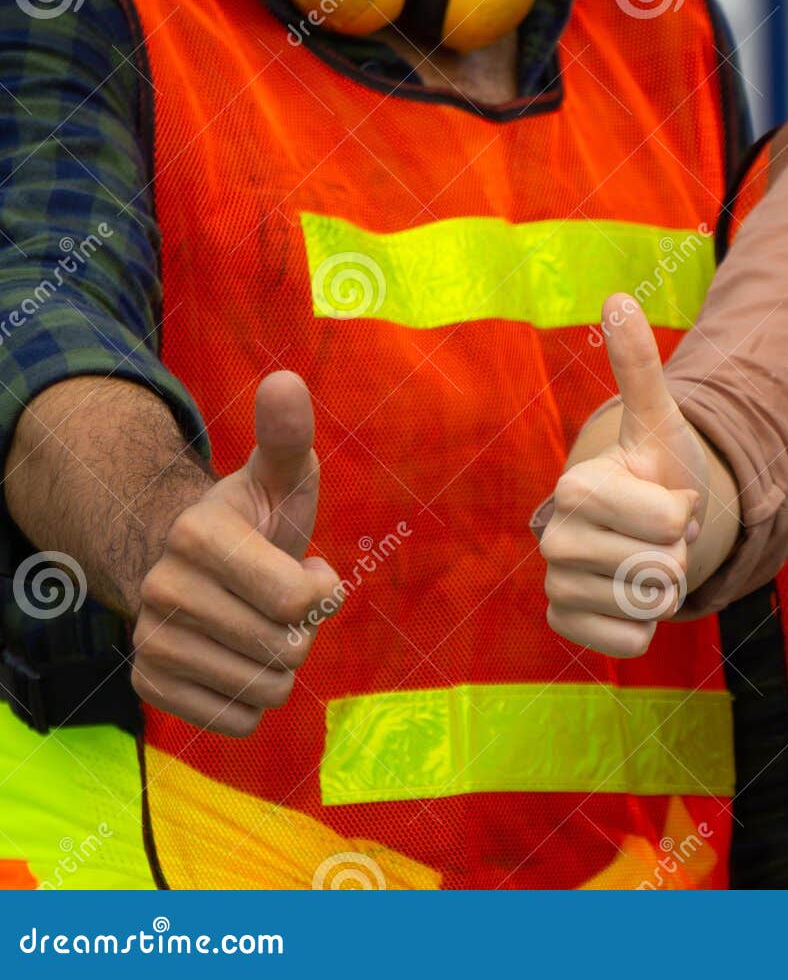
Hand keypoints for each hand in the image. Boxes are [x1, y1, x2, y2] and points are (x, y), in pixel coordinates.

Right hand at [132, 371, 340, 736]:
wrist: (194, 566)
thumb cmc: (255, 520)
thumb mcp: (280, 476)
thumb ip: (287, 434)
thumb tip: (286, 381)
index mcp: (197, 535)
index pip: (298, 600)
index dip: (321, 591)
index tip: (307, 570)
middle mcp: (162, 590)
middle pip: (286, 650)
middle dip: (304, 629)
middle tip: (282, 601)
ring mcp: (150, 642)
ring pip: (266, 690)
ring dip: (282, 664)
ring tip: (261, 624)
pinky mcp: (151, 686)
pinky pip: (237, 722)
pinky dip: (255, 699)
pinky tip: (240, 661)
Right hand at [541, 294, 707, 657]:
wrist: (642, 525)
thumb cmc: (655, 471)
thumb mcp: (658, 421)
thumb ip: (639, 367)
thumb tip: (615, 298)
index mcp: (575, 488)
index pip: (669, 523)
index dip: (685, 513)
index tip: (666, 497)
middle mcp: (553, 538)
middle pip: (663, 569)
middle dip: (677, 552)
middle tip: (657, 533)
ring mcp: (555, 584)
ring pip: (651, 607)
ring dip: (665, 587)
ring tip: (645, 557)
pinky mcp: (563, 624)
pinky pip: (633, 641)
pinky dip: (646, 623)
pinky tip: (629, 593)